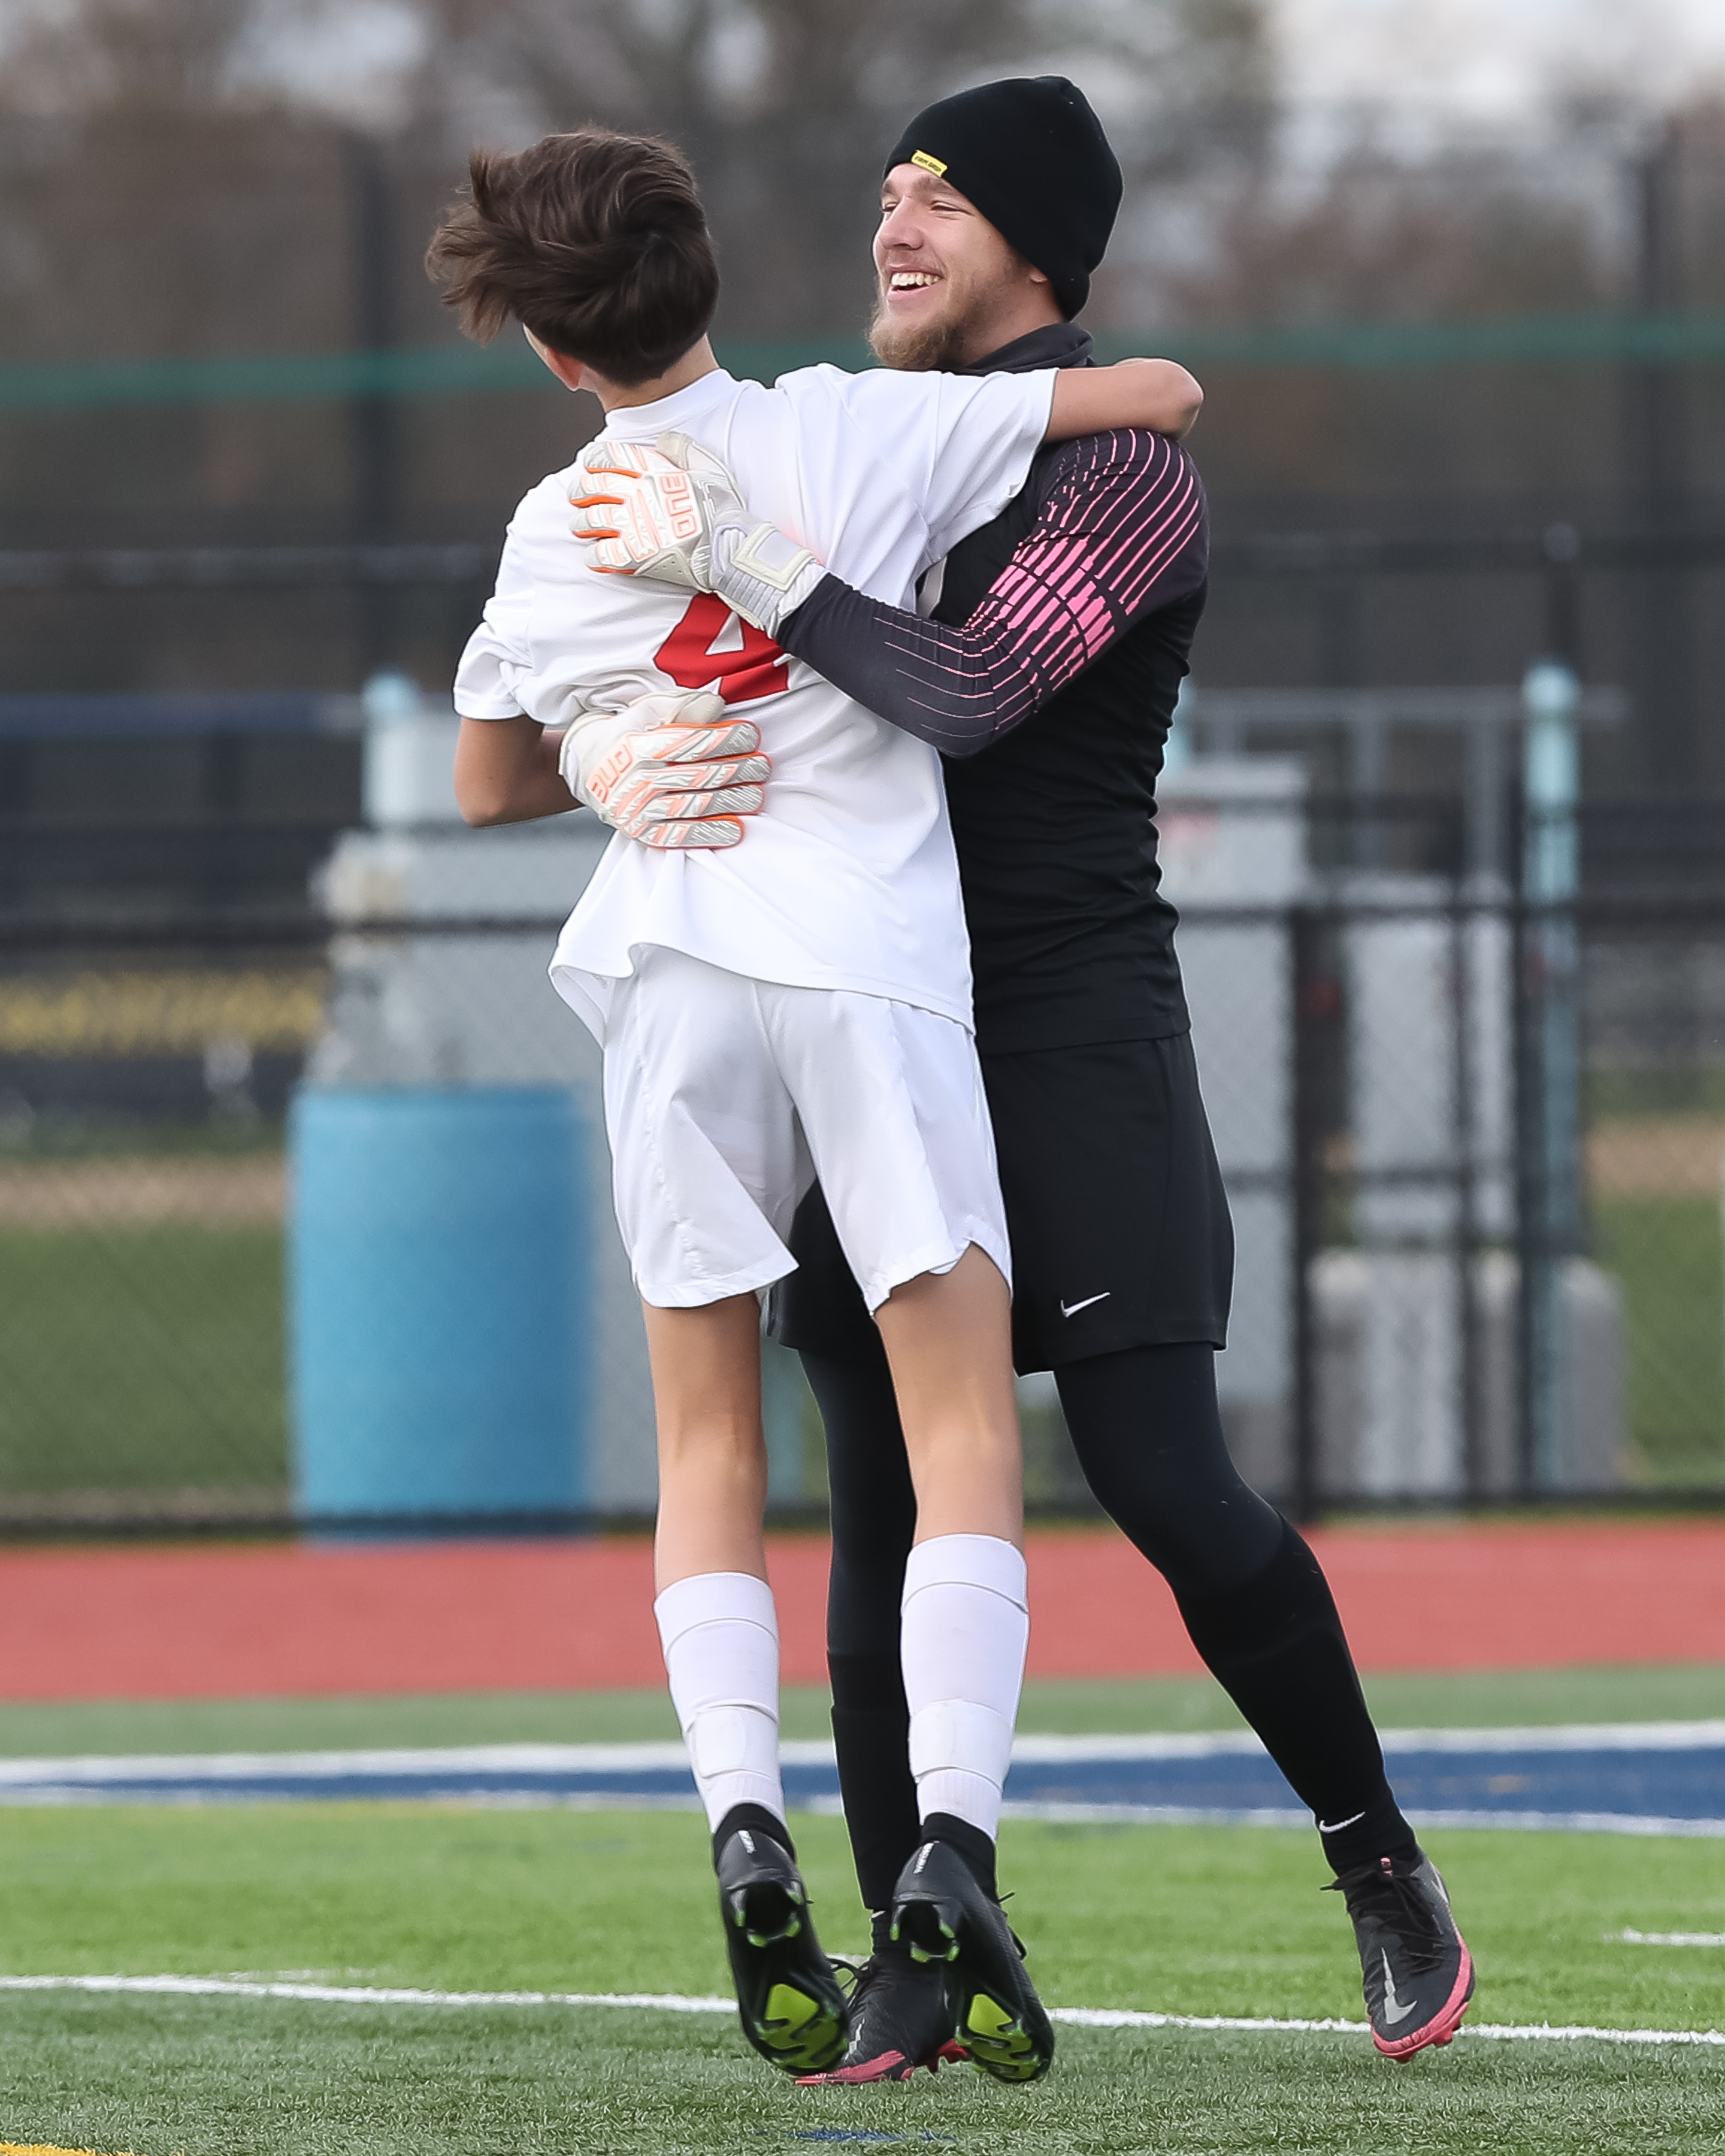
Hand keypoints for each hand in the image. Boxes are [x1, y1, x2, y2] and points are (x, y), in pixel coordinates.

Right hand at [557, 688, 768, 849]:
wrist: (585, 768)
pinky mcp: (640, 832)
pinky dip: (709, 835)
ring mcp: (638, 809)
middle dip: (737, 771)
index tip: (752, 735)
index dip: (726, 739)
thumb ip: (680, 706)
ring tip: (756, 795)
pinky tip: (735, 830)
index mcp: (638, 745)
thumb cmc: (625, 734)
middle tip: (762, 766)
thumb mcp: (644, 711)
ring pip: (694, 807)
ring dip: (731, 803)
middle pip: (698, 777)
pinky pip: (678, 836)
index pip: (690, 743)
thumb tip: (717, 705)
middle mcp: (637, 779)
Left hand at [569, 431, 824, 635]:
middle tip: (576, 494)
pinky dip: (594, 556)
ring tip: (579, 525)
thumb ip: (682, 449)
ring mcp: (636, 526)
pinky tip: (592, 556)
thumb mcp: (708, 466)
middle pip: (595, 487)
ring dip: (581, 522)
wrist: (730, 547)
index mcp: (654, 471)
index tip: (588, 463)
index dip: (594, 459)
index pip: (611, 457)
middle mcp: (639, 495)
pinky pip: (604, 555)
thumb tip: (664, 439)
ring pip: (593, 520)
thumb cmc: (723, 508)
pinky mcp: (637, 555)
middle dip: (580, 490)